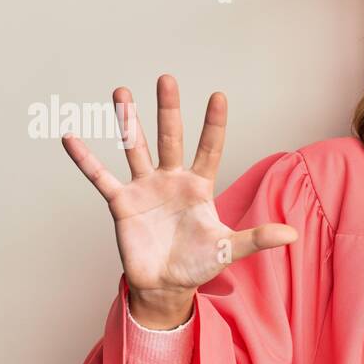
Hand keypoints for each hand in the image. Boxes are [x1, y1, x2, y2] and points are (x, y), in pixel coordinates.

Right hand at [61, 74, 298, 323]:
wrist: (165, 285)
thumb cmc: (198, 263)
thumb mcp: (229, 249)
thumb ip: (257, 238)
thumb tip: (292, 234)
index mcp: (199, 187)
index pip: (209, 149)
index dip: (214, 124)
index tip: (219, 95)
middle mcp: (171, 180)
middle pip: (170, 138)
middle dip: (169, 109)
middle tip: (167, 78)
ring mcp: (145, 188)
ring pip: (135, 148)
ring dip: (127, 121)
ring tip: (121, 92)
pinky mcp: (121, 203)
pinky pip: (100, 178)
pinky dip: (86, 160)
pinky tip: (71, 137)